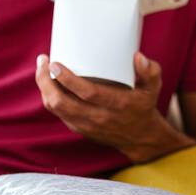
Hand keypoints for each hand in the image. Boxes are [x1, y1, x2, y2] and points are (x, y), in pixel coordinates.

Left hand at [35, 50, 184, 161]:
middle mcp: (99, 117)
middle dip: (47, 81)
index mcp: (116, 105)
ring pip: (56, 108)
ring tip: (42, 70)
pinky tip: (48, 84)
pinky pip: (59, 113)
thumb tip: (137, 57)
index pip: (87, 93)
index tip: (56, 64)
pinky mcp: (79, 128)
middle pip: (62, 102)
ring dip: (45, 89)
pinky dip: (50, 98)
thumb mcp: (153, 88)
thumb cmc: (144, 106)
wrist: (140, 137)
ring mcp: (86, 125)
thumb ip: (150, 71)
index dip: (68, 79)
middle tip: (43, 62)